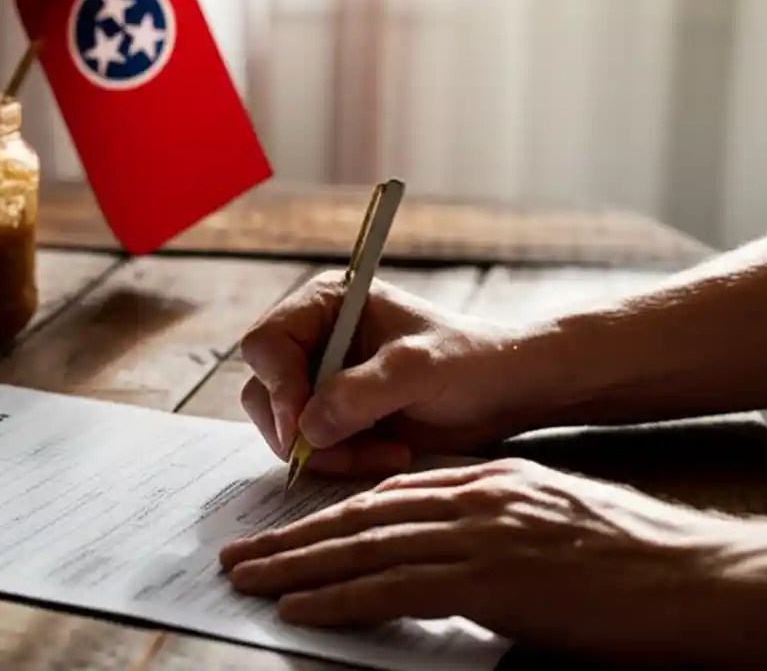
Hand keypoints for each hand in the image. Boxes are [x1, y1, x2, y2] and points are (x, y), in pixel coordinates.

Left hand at [220, 458, 737, 665]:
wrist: (698, 578)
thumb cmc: (640, 561)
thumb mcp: (558, 519)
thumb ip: (500, 523)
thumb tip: (453, 549)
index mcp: (492, 481)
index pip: (392, 495)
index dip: (336, 515)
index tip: (297, 532)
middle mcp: (476, 497)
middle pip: (362, 516)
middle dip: (295, 538)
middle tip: (242, 554)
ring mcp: (480, 535)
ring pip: (363, 548)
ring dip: (296, 566)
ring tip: (249, 581)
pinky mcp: (489, 580)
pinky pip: (391, 588)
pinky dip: (337, 600)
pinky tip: (298, 609)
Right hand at [239, 272, 521, 476]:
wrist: (503, 393)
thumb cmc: (469, 363)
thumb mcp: (417, 370)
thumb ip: (359, 393)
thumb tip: (305, 428)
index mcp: (325, 304)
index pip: (266, 344)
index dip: (278, 387)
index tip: (303, 428)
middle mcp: (313, 339)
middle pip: (264, 391)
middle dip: (302, 430)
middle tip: (347, 451)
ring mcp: (320, 381)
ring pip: (282, 428)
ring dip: (327, 452)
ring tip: (386, 453)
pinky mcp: (333, 418)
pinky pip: (309, 450)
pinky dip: (341, 462)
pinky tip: (389, 454)